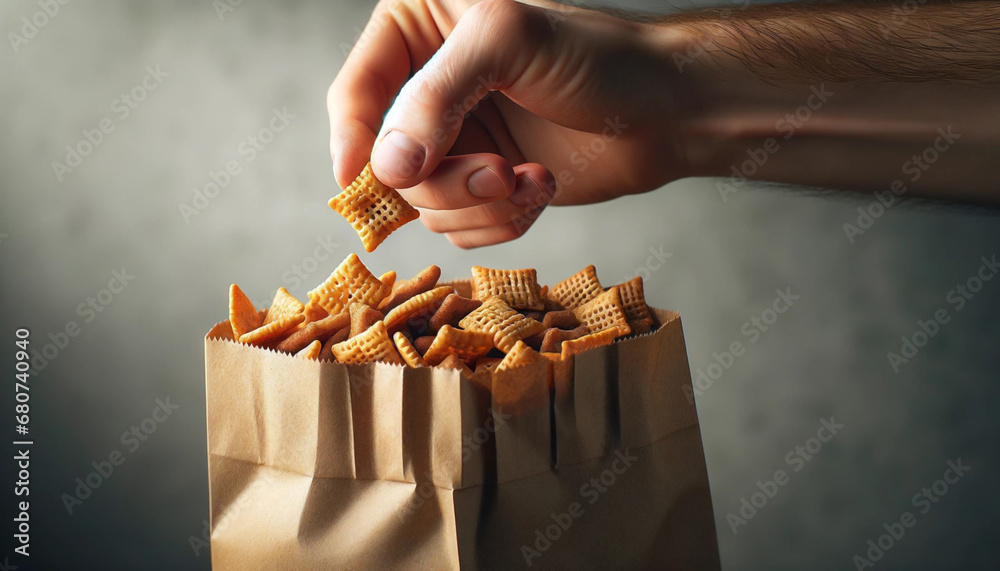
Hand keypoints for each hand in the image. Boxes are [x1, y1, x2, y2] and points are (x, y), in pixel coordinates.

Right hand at [327, 0, 689, 247]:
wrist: (665, 113)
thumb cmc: (598, 59)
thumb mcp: (510, 44)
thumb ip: (437, 95)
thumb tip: (388, 167)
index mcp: (420, 31)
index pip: (356, 90)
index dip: (351, 138)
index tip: (361, 181)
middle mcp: (429, 90)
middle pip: (386, 162)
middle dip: (443, 181)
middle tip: (498, 173)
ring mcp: (456, 142)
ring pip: (422, 204)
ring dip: (478, 205)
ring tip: (528, 179)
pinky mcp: (482, 185)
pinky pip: (458, 228)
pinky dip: (499, 222)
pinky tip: (538, 190)